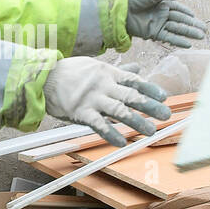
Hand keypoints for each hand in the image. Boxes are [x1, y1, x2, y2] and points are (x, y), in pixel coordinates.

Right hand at [43, 57, 170, 147]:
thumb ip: (119, 71)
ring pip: (118, 111)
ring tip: (150, 131)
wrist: (44, 76)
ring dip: (136, 121)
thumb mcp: (97, 65)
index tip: (165, 97)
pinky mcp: (80, 112)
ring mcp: (92, 99)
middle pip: (131, 96)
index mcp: (109, 73)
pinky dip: (110, 134)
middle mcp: (103, 86)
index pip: (134, 81)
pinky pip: (98, 125)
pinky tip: (121, 143)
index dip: (150, 89)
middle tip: (165, 114)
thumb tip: (138, 69)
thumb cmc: (71, 72)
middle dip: (150, 106)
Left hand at [126, 0, 205, 47]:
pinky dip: (178, 41)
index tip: (196, 18)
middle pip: (181, 21)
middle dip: (192, 26)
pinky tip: (188, 44)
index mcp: (163, 4)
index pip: (179, 10)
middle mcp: (163, 15)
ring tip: (201, 37)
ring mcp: (159, 25)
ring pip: (177, 30)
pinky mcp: (153, 33)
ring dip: (189, 34)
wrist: (120, 9)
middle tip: (205, 30)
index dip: (187, 14)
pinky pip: (168, 38)